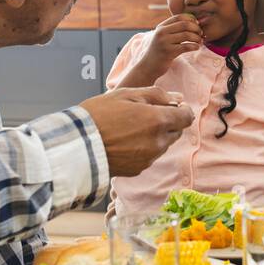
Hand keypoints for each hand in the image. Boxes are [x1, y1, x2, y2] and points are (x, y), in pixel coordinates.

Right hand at [79, 86, 193, 176]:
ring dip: (155, 136)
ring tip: (130, 128)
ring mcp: (149, 158)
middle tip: (144, 114)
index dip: (181, 110)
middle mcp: (158, 142)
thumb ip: (157, 95)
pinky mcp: (138, 169)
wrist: (76, 146)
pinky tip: (125, 142)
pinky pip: (149, 156)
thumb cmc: (98, 115)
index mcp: (158, 120)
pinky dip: (143, 148)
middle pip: (176, 131)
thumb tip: (178, 99)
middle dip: (167, 122)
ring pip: (163, 144)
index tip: (170, 106)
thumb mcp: (127, 94)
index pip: (186, 117)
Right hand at [121, 14, 202, 86]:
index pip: (178, 17)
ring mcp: (164, 42)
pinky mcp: (168, 52)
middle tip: (201, 33)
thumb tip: (193, 22)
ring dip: (197, 38)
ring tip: (200, 41)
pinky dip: (194, 46)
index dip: (190, 19)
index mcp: (161, 27)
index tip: (197, 24)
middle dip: (196, 28)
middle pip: (184, 25)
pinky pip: (186, 46)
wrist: (148, 66)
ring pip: (187, 35)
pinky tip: (197, 47)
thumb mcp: (162, 37)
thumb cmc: (159, 52)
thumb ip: (172, 30)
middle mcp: (161, 32)